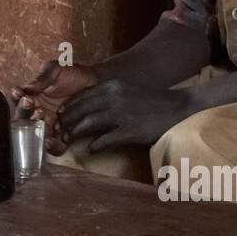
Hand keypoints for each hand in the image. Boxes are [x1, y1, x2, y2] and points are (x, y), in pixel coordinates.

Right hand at [11, 60, 99, 152]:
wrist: (95, 82)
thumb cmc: (72, 74)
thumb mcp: (55, 70)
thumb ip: (42, 78)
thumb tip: (27, 88)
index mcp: (32, 96)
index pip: (19, 100)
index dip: (17, 98)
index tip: (21, 94)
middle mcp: (38, 112)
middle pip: (23, 120)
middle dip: (25, 114)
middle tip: (35, 107)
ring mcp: (50, 124)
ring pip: (37, 135)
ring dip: (37, 132)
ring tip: (44, 122)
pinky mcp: (63, 134)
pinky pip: (56, 145)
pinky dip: (54, 145)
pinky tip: (56, 138)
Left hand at [58, 81, 195, 151]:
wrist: (177, 107)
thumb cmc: (151, 100)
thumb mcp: (126, 90)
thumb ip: (108, 96)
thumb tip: (88, 106)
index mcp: (112, 86)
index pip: (82, 96)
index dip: (68, 106)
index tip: (60, 114)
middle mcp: (114, 98)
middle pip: (81, 109)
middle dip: (67, 120)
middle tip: (59, 129)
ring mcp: (121, 114)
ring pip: (88, 123)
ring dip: (75, 132)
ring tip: (69, 139)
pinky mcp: (129, 131)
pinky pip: (105, 140)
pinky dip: (95, 145)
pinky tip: (91, 149)